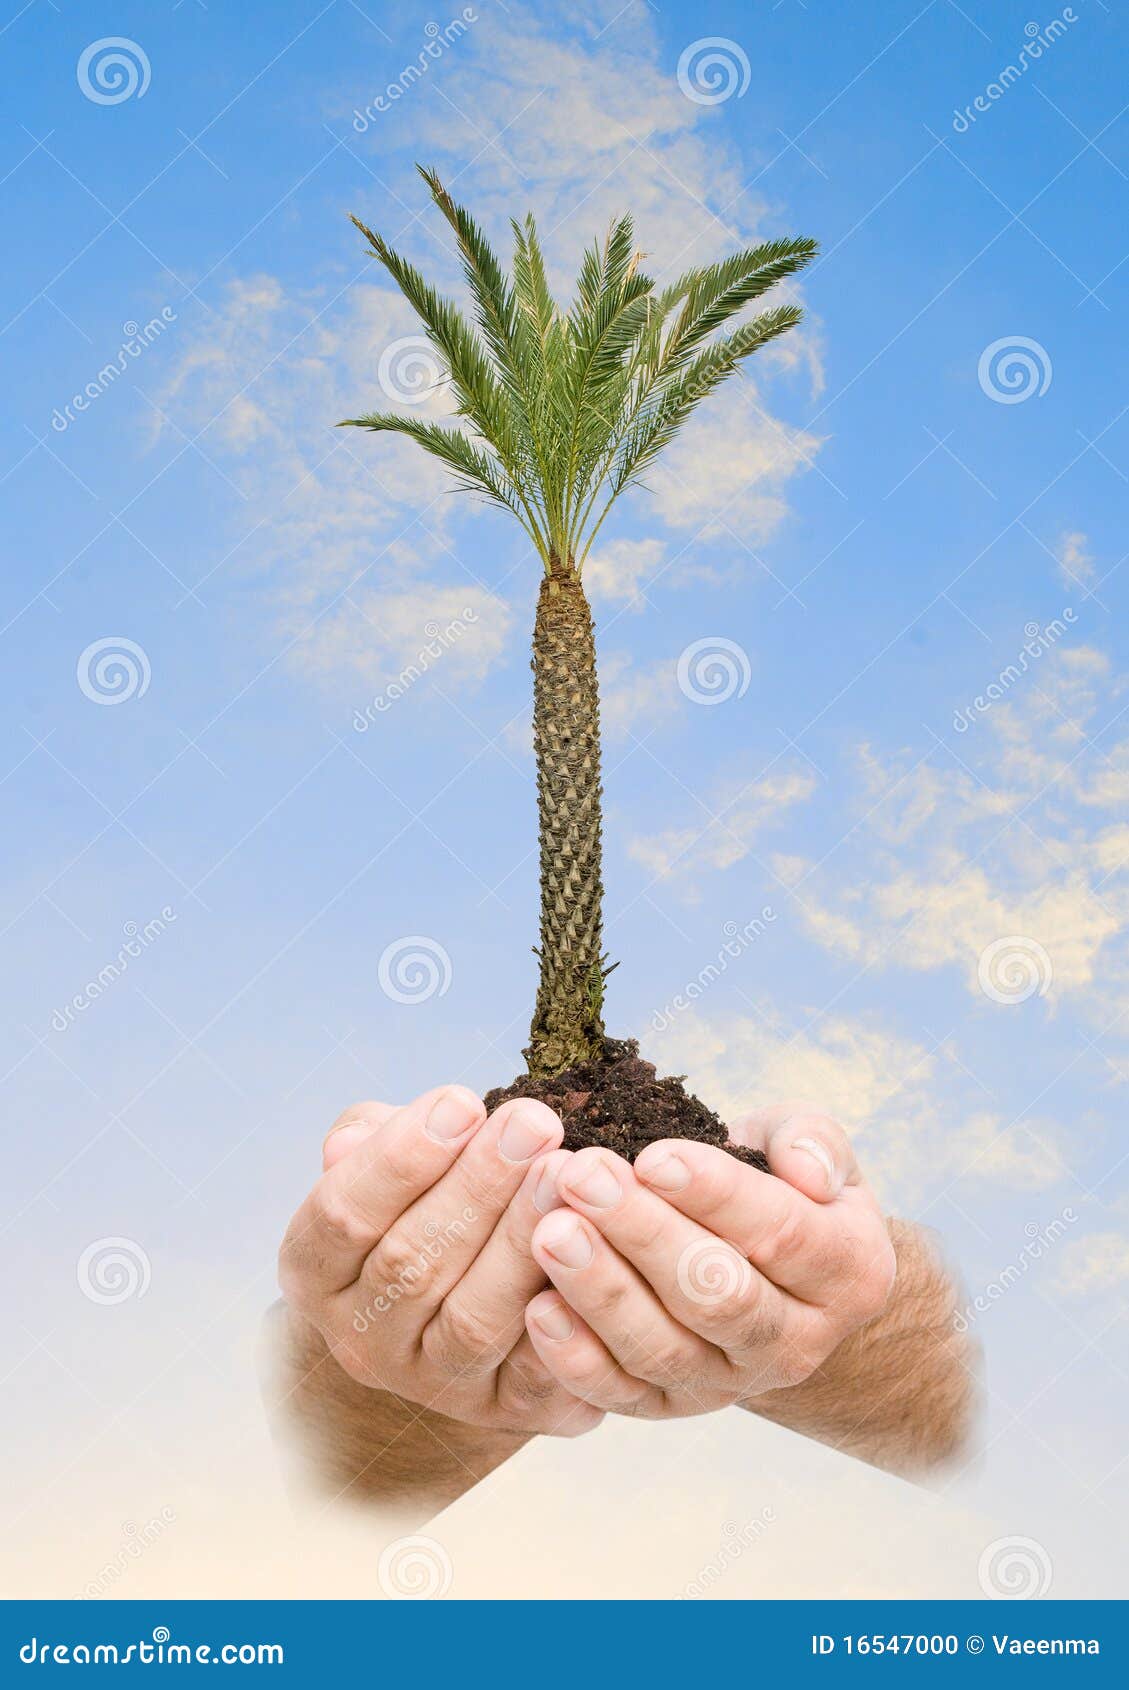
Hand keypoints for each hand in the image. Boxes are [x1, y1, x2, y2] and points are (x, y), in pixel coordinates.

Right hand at [277, 1085, 602, 1438]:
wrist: (459, 1308)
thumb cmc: (421, 1207)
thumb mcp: (382, 1164)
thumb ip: (370, 1142)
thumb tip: (365, 1134)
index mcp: (317, 1274)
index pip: (342, 1216)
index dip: (400, 1158)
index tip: (463, 1101)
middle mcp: (362, 1341)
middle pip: (411, 1265)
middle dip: (478, 1186)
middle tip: (534, 1122)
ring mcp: (431, 1385)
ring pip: (472, 1322)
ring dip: (521, 1244)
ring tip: (564, 1174)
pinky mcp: (503, 1412)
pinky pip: (535, 1376)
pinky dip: (566, 1320)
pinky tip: (595, 1254)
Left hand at [522, 1103, 896, 1417]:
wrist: (761, 1262)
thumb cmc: (775, 1182)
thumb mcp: (804, 1145)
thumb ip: (811, 1140)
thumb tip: (806, 1172)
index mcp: (849, 1271)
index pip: (782, 1235)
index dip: (716, 1195)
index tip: (652, 1156)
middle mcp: (798, 1342)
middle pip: (720, 1298)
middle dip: (644, 1234)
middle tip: (580, 1177)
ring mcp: (732, 1384)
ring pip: (666, 1349)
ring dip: (602, 1291)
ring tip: (548, 1231)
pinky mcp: (671, 1406)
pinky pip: (622, 1394)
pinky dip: (577, 1360)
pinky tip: (537, 1308)